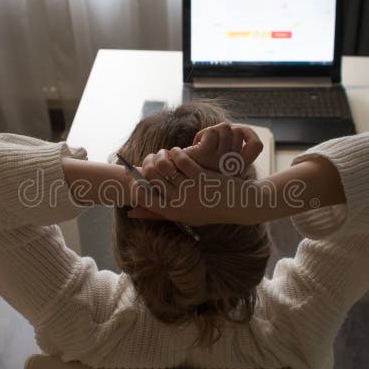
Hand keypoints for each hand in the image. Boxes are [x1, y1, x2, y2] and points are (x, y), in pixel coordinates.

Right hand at [127, 147, 255, 225]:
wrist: (238, 205)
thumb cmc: (206, 211)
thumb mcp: (181, 216)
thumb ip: (155, 214)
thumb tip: (130, 213)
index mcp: (171, 212)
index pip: (141, 195)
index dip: (134, 182)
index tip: (134, 174)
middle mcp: (179, 202)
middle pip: (150, 177)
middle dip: (147, 163)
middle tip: (150, 158)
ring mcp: (190, 189)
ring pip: (164, 166)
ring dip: (161, 155)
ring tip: (164, 153)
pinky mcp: (202, 176)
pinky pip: (181, 159)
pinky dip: (177, 152)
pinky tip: (179, 152)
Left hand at [182, 122, 262, 175]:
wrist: (176, 181)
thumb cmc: (197, 168)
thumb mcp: (219, 161)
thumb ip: (230, 148)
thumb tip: (239, 129)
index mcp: (239, 169)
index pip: (257, 145)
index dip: (250, 134)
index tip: (237, 133)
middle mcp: (232, 166)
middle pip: (237, 131)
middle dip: (221, 132)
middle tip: (209, 145)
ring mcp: (220, 161)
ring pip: (225, 128)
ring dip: (210, 132)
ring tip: (200, 148)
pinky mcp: (206, 155)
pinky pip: (212, 132)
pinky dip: (202, 134)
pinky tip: (194, 148)